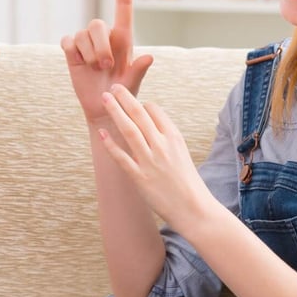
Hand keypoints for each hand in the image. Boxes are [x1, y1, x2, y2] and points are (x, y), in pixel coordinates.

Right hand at [61, 0, 153, 126]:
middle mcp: (105, 37)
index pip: (123, 7)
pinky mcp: (72, 51)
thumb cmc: (122, 94)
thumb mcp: (132, 84)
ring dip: (88, 54)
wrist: (103, 106)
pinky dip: (73, 52)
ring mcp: (87, 43)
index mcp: (123, 39)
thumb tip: (149, 57)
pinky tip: (79, 63)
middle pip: (97, 25)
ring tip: (95, 70)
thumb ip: (139, 70)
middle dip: (100, 46)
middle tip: (105, 66)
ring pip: (82, 35)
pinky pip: (68, 42)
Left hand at [98, 84, 213, 231]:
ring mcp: (150, 161)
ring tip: (105, 99)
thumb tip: (149, 123)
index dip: (141, 104)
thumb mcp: (182, 153)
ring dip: (115, 112)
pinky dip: (110, 144)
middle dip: (125, 98)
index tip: (130, 100)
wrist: (194, 210)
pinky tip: (101, 132)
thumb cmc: (187, 182)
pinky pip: (121, 157)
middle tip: (114, 86)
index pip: (155, 111)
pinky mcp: (139, 178)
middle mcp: (162, 146)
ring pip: (129, 130)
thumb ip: (166, 138)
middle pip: (139, 115)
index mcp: (175, 138)